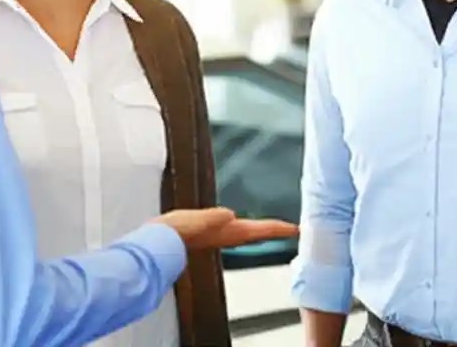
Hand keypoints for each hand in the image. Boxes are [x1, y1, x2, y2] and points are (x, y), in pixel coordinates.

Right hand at [153, 207, 298, 249]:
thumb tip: (229, 215)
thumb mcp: (196, 220)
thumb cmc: (176, 231)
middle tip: (292, 228)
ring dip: (264, 230)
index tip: (298, 229)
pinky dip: (248, 227)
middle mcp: (229, 235)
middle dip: (276, 230)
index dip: (280, 229)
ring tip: (275, 226)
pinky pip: (238, 229)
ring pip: (250, 233)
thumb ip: (213, 218)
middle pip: (260, 233)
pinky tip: (243, 223)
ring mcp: (220, 236)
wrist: (158, 241)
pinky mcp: (211, 233)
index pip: (261, 230)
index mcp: (230, 231)